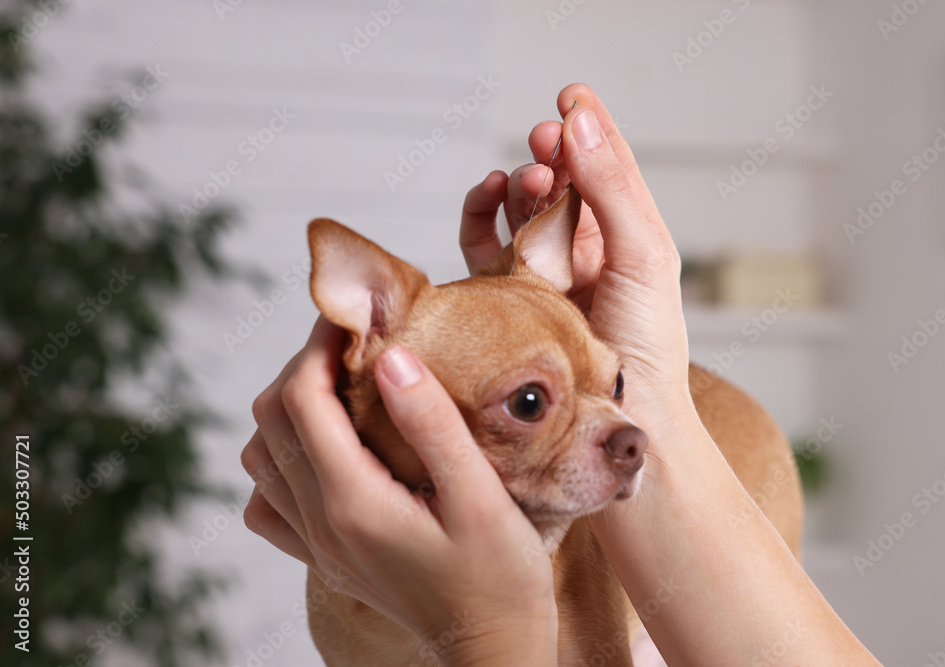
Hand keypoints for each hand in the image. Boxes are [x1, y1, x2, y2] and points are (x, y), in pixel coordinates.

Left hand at [241, 317, 556, 664]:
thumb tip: (391, 358)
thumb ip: (433, 425)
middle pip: (273, 419)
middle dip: (304, 366)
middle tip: (355, 342)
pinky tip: (326, 450)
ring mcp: (318, 545)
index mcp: (354, 501)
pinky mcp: (327, 559)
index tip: (357, 316)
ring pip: (262, 457)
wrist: (493, 651)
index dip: (320, 344)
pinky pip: (269, 503)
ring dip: (290, 409)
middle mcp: (321, 523)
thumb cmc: (501, 578)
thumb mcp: (481, 497)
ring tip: (342, 386)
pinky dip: (281, 463)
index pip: (303, 399)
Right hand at [460, 83, 695, 434]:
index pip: (606, 168)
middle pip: (562, 183)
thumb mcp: (643, 256)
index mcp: (627, 239)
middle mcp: (585, 253)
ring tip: (521, 179)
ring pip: (522, 210)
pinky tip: (487, 199)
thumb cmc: (646, 351)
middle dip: (550, 153)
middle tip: (542, 139)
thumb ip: (611, 188)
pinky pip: (485, 245)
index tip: (568, 95)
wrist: (618, 427)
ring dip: (518, 183)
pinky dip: (481, 215)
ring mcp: (544, 274)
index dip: (588, 128)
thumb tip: (580, 119)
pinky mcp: (507, 298)